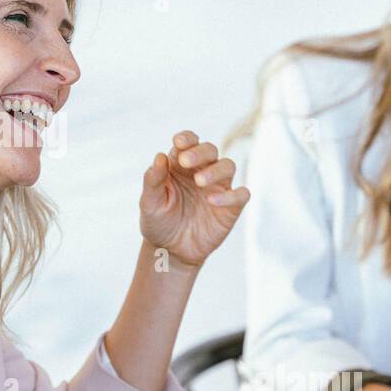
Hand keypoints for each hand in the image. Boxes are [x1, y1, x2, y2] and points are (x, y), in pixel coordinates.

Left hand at [139, 130, 249, 269]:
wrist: (169, 251)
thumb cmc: (159, 222)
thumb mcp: (149, 203)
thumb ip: (153, 180)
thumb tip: (160, 155)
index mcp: (181, 165)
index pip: (189, 142)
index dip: (187, 138)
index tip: (178, 142)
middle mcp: (202, 171)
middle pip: (210, 150)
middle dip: (199, 152)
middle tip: (185, 161)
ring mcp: (218, 188)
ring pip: (228, 166)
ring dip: (215, 170)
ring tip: (200, 181)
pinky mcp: (231, 207)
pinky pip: (241, 194)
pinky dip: (231, 195)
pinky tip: (212, 201)